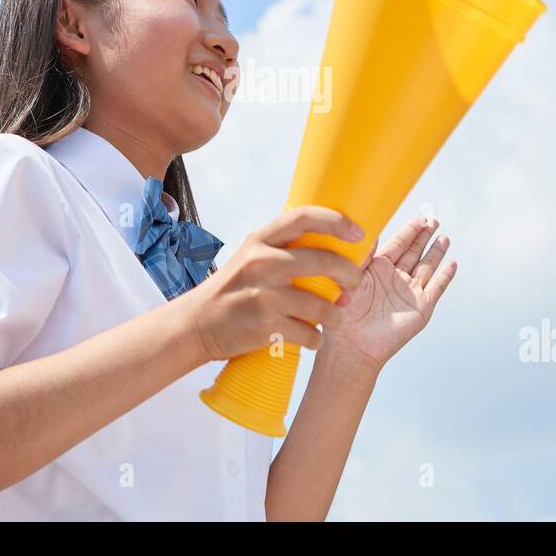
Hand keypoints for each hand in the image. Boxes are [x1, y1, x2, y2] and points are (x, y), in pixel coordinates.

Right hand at [183, 206, 364, 361]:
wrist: (197, 324)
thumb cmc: (232, 290)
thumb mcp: (251, 257)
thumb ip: (283, 248)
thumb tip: (333, 246)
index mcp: (260, 240)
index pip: (304, 217)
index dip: (337, 221)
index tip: (358, 232)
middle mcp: (261, 262)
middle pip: (323, 260)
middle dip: (349, 274)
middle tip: (355, 284)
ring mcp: (263, 294)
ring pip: (320, 304)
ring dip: (334, 315)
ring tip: (334, 319)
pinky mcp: (264, 324)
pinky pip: (308, 333)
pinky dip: (316, 339)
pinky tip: (312, 338)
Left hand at [320, 216, 457, 372]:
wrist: (351, 345)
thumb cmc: (342, 313)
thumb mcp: (349, 275)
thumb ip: (362, 252)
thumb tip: (369, 226)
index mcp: (377, 269)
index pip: (397, 243)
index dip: (410, 230)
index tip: (421, 216)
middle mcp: (394, 279)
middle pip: (414, 252)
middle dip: (424, 236)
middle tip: (434, 219)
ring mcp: (409, 293)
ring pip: (427, 267)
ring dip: (436, 252)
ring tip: (444, 237)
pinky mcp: (421, 308)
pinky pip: (436, 288)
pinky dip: (445, 276)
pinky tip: (452, 263)